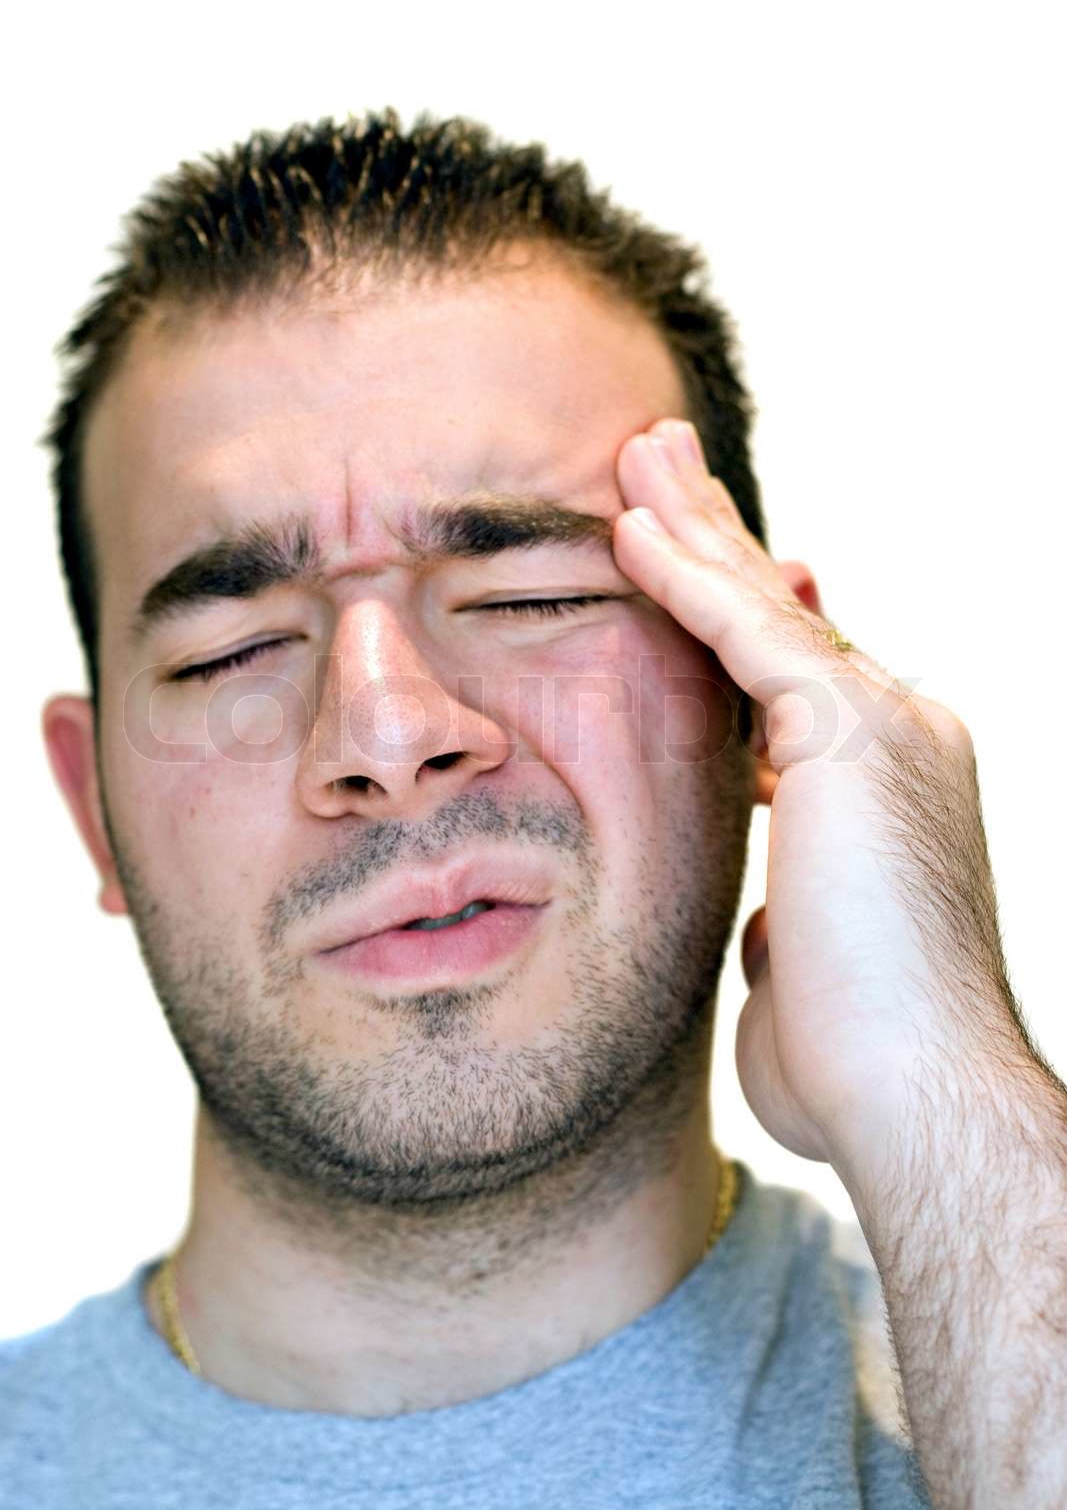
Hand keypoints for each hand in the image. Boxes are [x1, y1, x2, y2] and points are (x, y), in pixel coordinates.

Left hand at [612, 418, 1027, 1184]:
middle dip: (715, 537)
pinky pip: (745, 631)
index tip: (678, 573)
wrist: (916, 1097)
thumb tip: (764, 919)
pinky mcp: (852, 732)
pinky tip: (631, 526)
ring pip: (763, 601)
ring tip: (637, 457)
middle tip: (658, 468)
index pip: (790, 678)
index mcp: (882, 786)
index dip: (730, 618)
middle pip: (782, 613)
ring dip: (692, 525)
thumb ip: (784, 919)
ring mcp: (884, 724)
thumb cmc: (855, 1061)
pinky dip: (684, 576)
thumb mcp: (803, 963)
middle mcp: (897, 733)